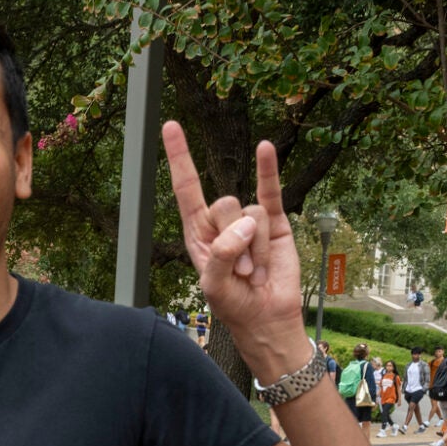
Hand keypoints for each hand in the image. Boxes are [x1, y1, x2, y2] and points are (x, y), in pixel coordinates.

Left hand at [162, 123, 306, 382]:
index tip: (170, 126)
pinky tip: (265, 148)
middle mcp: (222, 222)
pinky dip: (268, 170)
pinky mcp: (275, 222)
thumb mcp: (214, 286)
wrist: (268, 319)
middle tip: (243, 274)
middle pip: (224, 205)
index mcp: (198, 234)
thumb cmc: (234, 305)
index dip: (180, 158)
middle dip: (236, 242)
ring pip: (252, 215)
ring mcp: (249, 221)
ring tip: (258, 273)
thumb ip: (221, 254)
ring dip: (258, 250)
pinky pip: (270, 191)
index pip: (186, 189)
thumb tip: (246, 224)